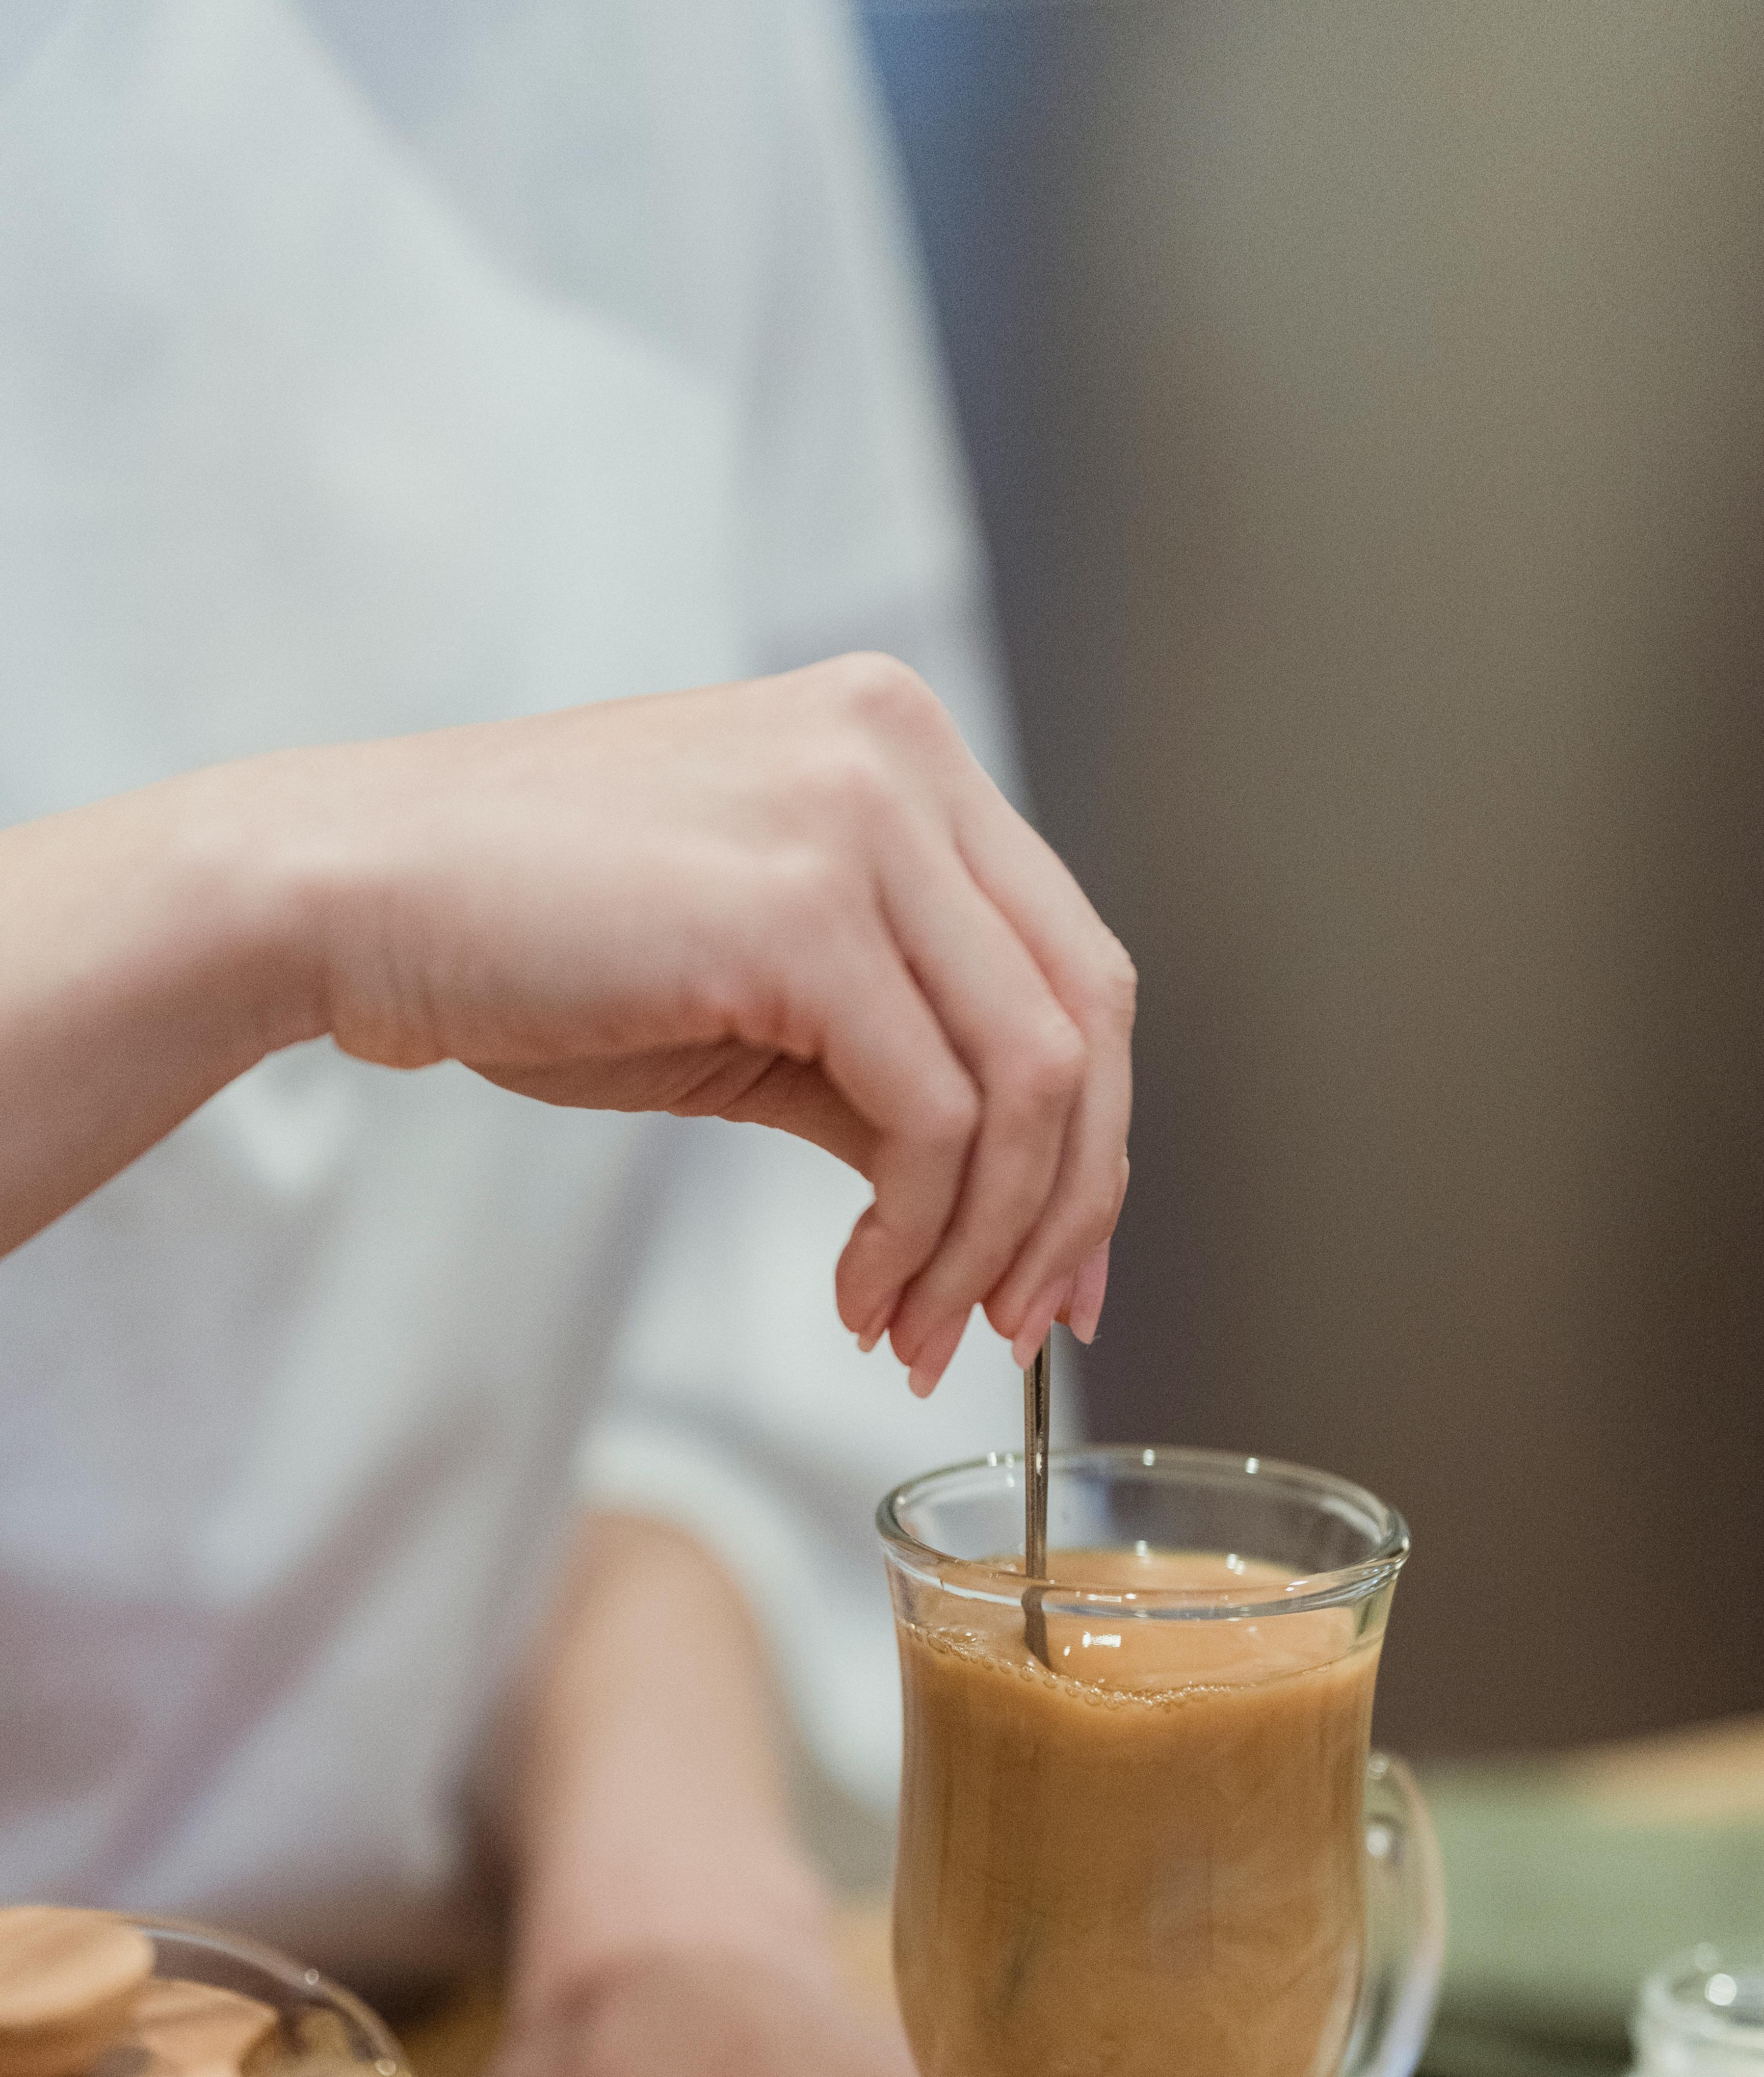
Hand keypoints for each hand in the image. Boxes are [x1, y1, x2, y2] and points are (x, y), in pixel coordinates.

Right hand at [273, 656, 1130, 1383]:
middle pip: (1084, 1017)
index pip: (1073, 958)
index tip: (1063, 1266)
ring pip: (1025, 1083)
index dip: (1097, 1133)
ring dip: (982, 1245)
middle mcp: (901, 754)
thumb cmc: (538, 940)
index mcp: (902, 744)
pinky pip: (931, 1117)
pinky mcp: (801, 914)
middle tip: (1017, 1329)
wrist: (353, 896)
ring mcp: (858, 820)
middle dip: (1067, 1205)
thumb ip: (895, 1066)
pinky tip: (857, 1292)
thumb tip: (1005, 1211)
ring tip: (912, 1332)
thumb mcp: (764, 996)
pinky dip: (913, 1235)